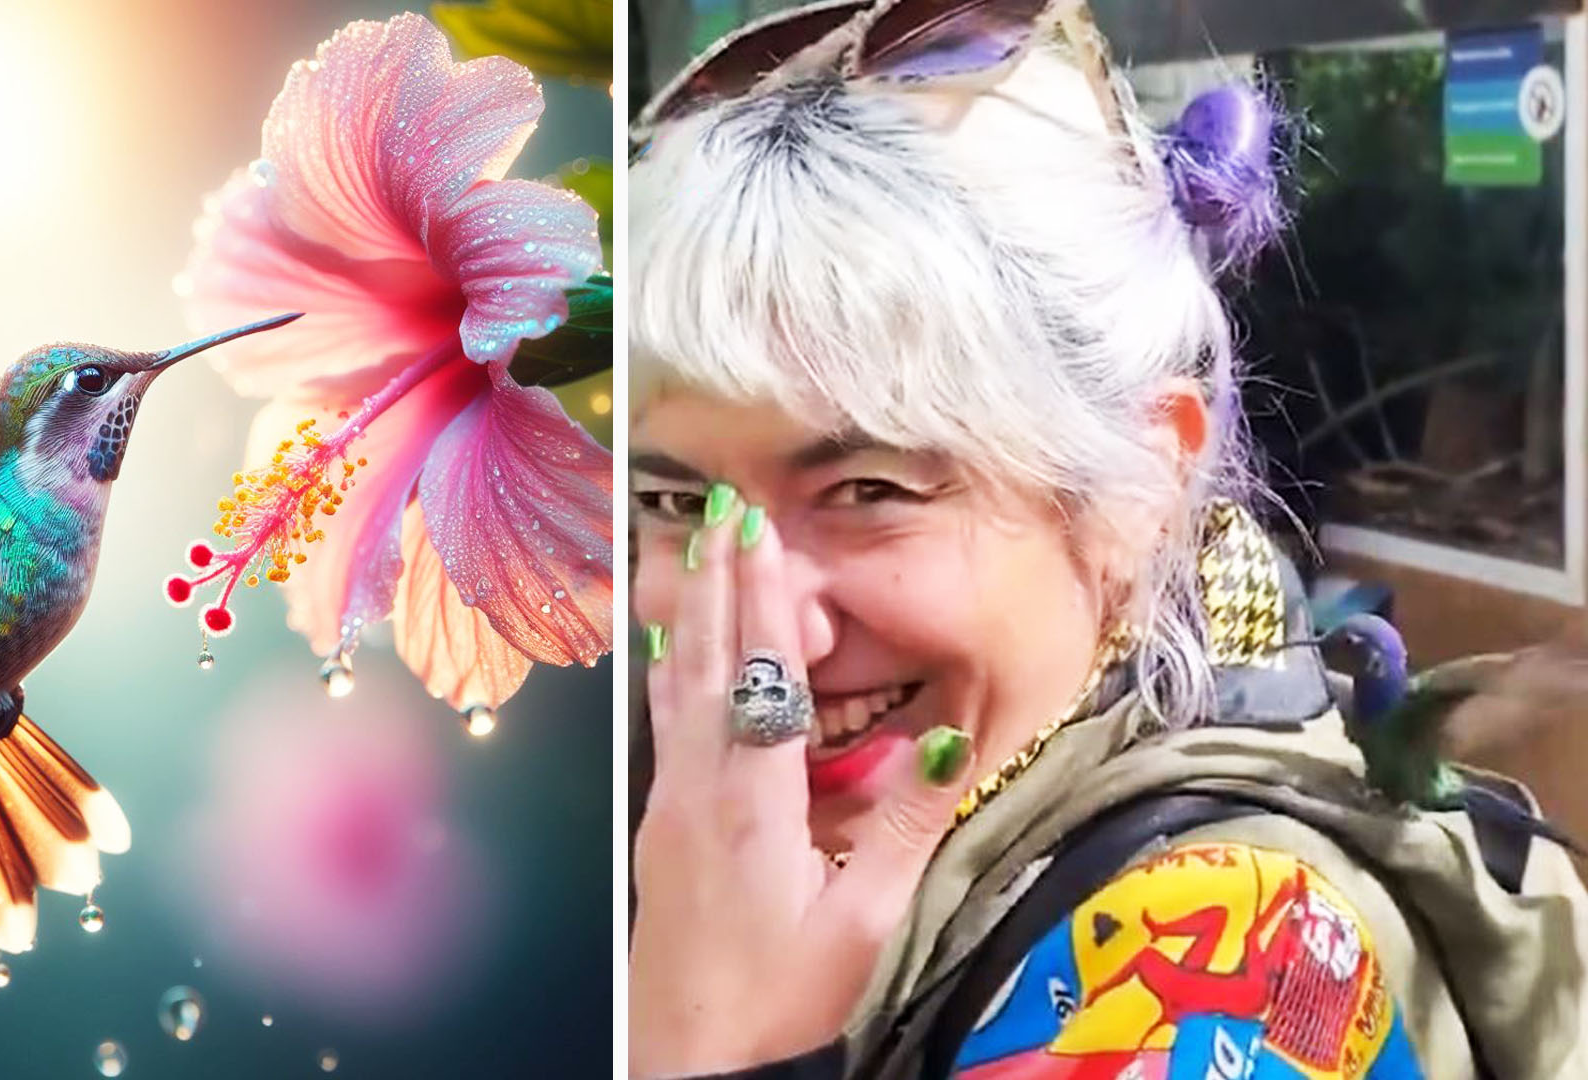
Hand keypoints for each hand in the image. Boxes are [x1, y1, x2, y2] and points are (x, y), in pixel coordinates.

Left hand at [628, 488, 974, 1077]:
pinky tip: (672, 654)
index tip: (762, 529)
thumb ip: (907, 826)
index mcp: (753, 800)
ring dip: (693, 613)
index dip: (767, 596)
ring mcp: (668, 802)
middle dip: (721, 580)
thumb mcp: (865, 920)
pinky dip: (674, 669)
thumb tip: (950, 741)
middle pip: (708, 661)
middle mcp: (698, 785)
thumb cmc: (778, 995)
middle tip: (721, 508)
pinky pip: (667, 722)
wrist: (687, 1054)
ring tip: (695, 552)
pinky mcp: (658, 824)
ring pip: (677, 686)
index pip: (763, 674)